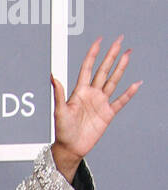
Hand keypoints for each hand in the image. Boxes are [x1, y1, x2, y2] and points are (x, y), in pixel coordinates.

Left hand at [50, 35, 141, 179]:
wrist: (70, 148)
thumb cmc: (62, 131)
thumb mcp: (59, 111)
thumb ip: (59, 93)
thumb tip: (52, 76)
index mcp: (79, 91)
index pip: (88, 68)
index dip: (93, 54)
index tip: (99, 40)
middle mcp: (91, 94)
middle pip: (104, 70)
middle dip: (111, 55)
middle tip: (119, 40)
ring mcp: (100, 103)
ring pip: (113, 81)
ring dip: (120, 68)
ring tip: (128, 54)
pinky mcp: (107, 114)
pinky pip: (120, 101)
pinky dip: (128, 93)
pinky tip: (135, 84)